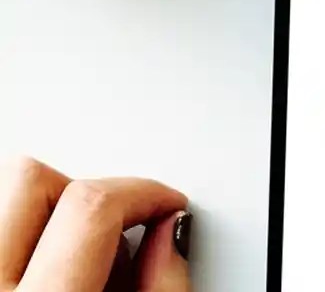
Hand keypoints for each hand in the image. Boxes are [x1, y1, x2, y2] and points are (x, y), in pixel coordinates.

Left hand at [0, 156, 191, 291]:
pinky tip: (52, 262)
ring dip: (52, 209)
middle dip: (93, 193)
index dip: (143, 193)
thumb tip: (170, 231)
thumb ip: (162, 287)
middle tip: (127, 222)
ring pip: (8, 196)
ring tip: (84, 250)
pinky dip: (29, 229)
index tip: (165, 204)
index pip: (90, 208)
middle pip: (33, 183)